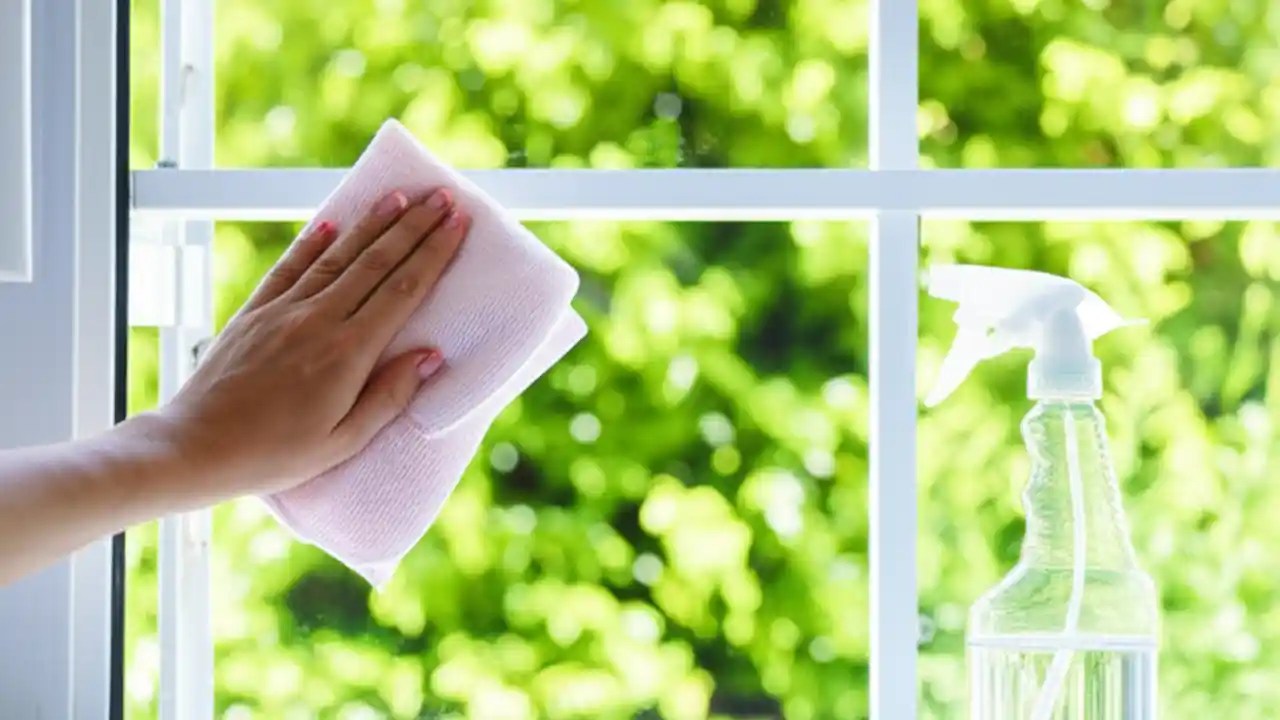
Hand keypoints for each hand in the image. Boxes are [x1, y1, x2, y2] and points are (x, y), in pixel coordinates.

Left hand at [138, 188, 469, 505]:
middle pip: (376, 261)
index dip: (434, 253)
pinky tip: (330, 225)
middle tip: (441, 197)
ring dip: (371, 223)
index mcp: (348, 353)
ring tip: (397, 197)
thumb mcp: (343, 442)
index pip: (403, 290)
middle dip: (414, 225)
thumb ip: (389, 396)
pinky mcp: (254, 312)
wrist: (195, 447)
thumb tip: (431, 356)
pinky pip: (290, 267)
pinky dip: (312, 242)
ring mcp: (283, 311)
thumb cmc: (273, 455)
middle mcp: (318, 320)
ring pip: (337, 255)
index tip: (457, 224)